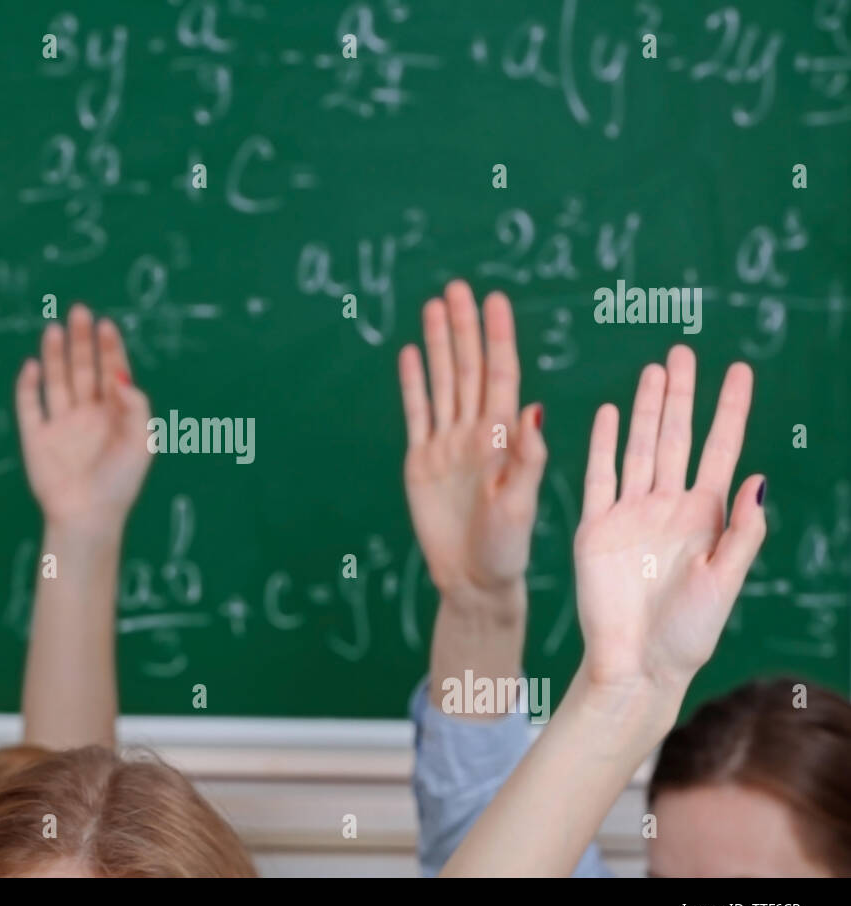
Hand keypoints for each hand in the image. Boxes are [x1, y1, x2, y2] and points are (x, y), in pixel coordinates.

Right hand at [15, 306, 152, 531]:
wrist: (88, 517)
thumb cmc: (121, 483)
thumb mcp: (141, 443)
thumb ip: (136, 407)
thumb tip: (121, 375)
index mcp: (114, 413)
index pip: (111, 371)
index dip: (109, 347)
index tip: (106, 325)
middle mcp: (87, 413)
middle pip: (82, 367)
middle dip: (81, 341)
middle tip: (80, 312)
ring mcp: (60, 423)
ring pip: (56, 380)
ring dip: (55, 355)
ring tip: (55, 329)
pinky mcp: (36, 437)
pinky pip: (29, 406)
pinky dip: (28, 385)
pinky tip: (32, 366)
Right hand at [398, 281, 545, 601]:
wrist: (473, 580)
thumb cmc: (508, 547)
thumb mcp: (522, 503)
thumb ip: (527, 457)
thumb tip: (534, 409)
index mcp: (504, 437)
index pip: (501, 375)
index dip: (497, 338)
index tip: (495, 301)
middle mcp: (476, 432)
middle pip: (468, 369)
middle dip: (464, 328)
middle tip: (457, 287)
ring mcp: (447, 444)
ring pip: (442, 382)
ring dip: (437, 345)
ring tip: (434, 306)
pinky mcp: (421, 460)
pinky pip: (416, 413)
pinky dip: (413, 384)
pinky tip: (409, 355)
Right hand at [574, 346, 765, 699]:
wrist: (634, 664)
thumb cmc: (687, 634)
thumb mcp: (726, 583)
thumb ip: (741, 533)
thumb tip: (758, 479)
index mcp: (706, 517)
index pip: (722, 449)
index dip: (730, 410)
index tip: (739, 371)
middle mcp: (668, 507)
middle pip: (677, 436)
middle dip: (682, 395)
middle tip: (684, 352)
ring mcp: (630, 514)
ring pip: (638, 446)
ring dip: (645, 408)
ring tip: (653, 369)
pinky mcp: (595, 527)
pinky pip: (599, 475)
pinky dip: (602, 443)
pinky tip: (607, 413)